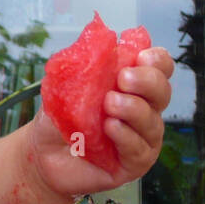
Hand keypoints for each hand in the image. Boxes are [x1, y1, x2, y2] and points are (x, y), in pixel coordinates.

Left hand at [25, 47, 175, 199]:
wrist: (42, 154)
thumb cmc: (58, 120)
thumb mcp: (63, 88)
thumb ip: (82, 66)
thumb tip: (97, 39)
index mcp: (131, 88)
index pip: (158, 69)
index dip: (157, 60)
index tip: (142, 56)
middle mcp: (143, 111)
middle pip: (163, 92)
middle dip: (147, 81)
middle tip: (124, 78)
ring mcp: (141, 139)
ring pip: (153, 122)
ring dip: (133, 109)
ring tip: (110, 104)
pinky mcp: (134, 164)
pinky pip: (140, 149)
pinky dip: (127, 136)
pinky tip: (111, 127)